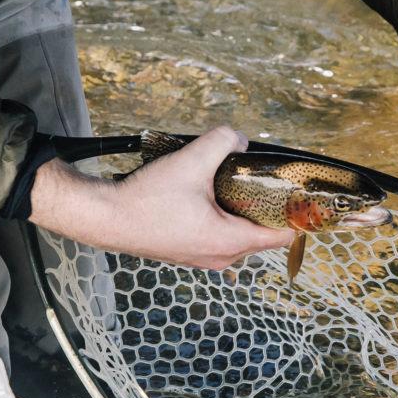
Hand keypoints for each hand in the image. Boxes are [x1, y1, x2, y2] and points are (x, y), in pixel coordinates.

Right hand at [30, 125, 293, 268]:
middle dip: (267, 208)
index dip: (293, 213)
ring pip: (239, 236)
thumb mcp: (191, 162)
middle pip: (262, 234)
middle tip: (262, 180)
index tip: (295, 192)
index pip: (283, 235)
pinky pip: (219, 237)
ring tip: (233, 185)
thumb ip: (223, 142)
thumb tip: (241, 139)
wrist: (102, 218)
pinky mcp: (186, 253)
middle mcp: (221, 258)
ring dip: (242, 213)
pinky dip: (222, 219)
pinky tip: (210, 196)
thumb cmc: (145, 199)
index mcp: (230, 242)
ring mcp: (203, 259)